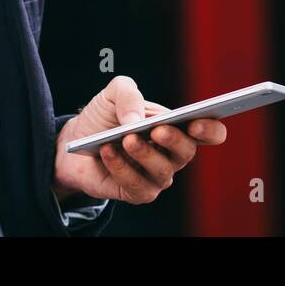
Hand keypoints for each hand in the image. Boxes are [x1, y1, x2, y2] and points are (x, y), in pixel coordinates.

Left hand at [52, 75, 226, 205]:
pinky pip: (136, 185)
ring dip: (145, 154)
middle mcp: (171, 154)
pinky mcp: (137, 192)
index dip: (210, 129)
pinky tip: (108, 151)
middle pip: (187, 152)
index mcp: (175, 127)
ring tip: (127, 139)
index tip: (197, 121)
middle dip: (174, 140)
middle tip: (157, 129)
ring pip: (162, 171)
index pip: (208, 132)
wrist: (74, 141)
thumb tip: (136, 119)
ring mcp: (156, 175)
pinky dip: (121, 167)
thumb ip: (128, 93)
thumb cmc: (103, 117)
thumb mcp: (113, 93)